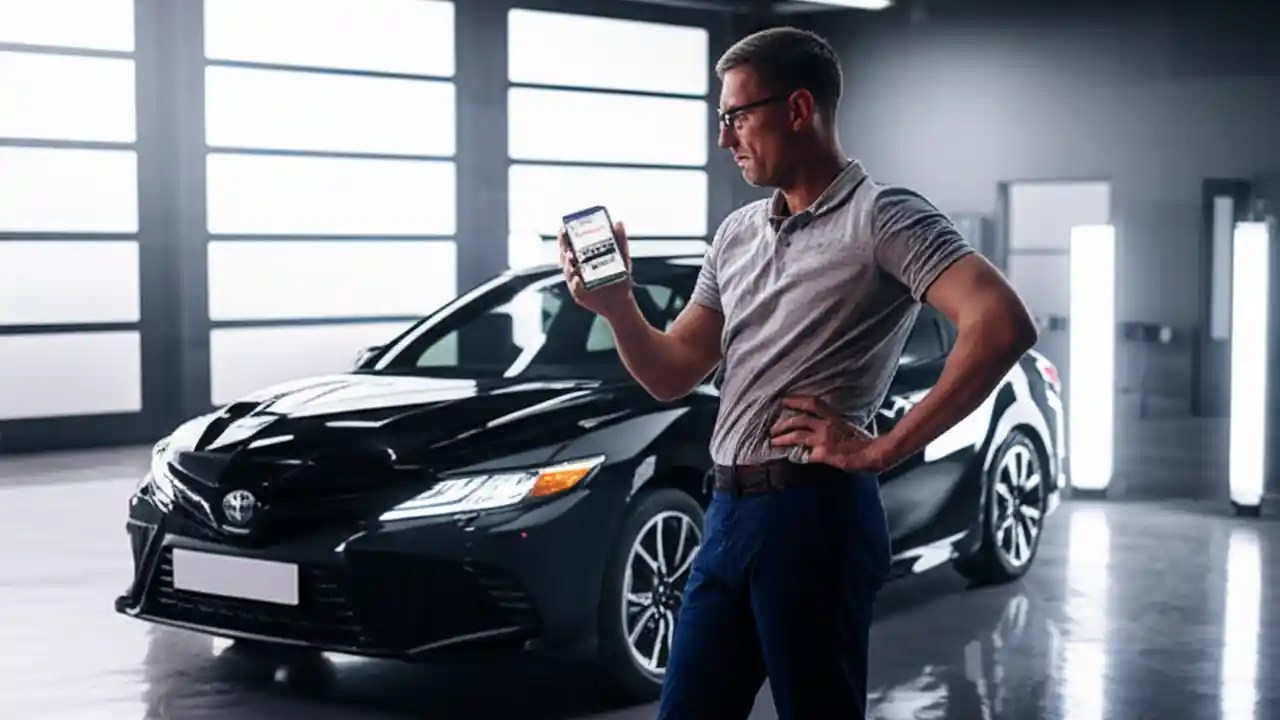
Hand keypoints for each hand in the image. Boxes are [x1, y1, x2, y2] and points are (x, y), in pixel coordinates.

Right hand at [559, 220, 634, 318]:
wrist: (622, 302)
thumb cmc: (619, 280)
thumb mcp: (622, 258)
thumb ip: (620, 240)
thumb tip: (619, 222)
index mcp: (582, 260)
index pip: (569, 246)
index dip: (564, 238)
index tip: (563, 228)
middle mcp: (576, 270)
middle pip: (564, 258)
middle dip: (563, 249)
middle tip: (565, 241)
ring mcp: (576, 283)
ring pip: (568, 272)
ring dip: (567, 264)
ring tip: (571, 256)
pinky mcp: (579, 295)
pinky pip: (575, 288)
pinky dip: (575, 282)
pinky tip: (577, 277)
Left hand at [769, 394, 888, 472]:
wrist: (873, 454)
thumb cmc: (864, 441)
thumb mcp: (849, 426)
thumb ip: (834, 425)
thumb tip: (823, 426)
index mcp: (833, 417)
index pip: (812, 403)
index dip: (796, 400)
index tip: (783, 400)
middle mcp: (826, 426)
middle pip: (799, 419)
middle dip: (783, 423)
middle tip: (773, 428)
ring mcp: (823, 440)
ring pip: (797, 435)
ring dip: (783, 438)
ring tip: (773, 441)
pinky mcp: (823, 454)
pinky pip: (805, 455)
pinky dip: (797, 456)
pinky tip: (791, 458)